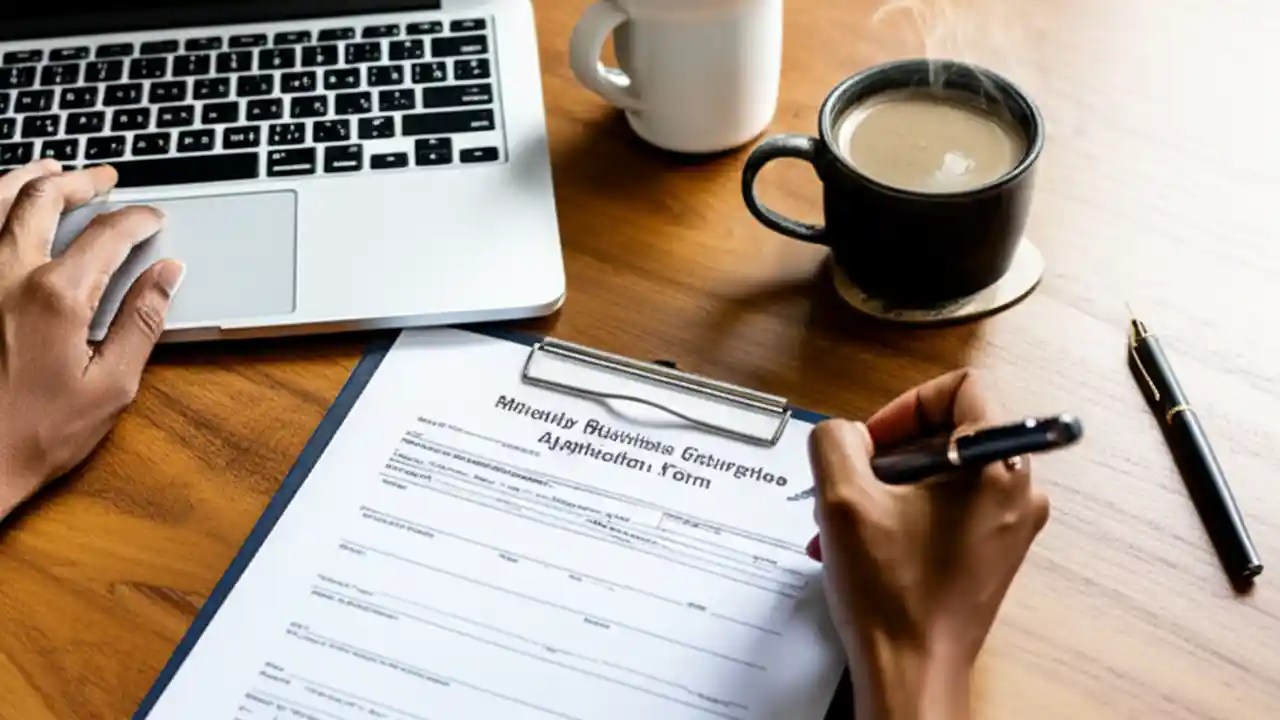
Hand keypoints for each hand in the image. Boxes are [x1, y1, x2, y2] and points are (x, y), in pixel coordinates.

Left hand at [0, 160, 183, 521]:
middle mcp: (7, 275)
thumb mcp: (113, 385)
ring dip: (24, 178)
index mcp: (56, 296)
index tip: (153, 218)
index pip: (107, 234)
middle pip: (42, 198)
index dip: (137, 219)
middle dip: (79, 181)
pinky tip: (1, 212)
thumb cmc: (38, 433)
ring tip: (48, 171)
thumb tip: (166, 274)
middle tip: (102, 178)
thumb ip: (142, 321)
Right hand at [807, 370, 1049, 719]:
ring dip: (887, 487)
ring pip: (943, 473)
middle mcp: (1018, 489)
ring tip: (845, 522)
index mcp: (997, 464)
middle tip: (851, 484)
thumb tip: (846, 434)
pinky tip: (863, 544)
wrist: (912, 672)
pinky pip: (949, 508)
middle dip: (888, 454)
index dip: (906, 404)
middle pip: (950, 430)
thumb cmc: (892, 595)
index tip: (874, 441)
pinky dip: (905, 514)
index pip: (963, 387)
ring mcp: (1010, 524)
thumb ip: (835, 441)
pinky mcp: (995, 551)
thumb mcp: (842, 499)